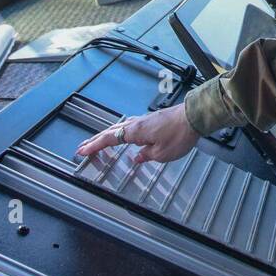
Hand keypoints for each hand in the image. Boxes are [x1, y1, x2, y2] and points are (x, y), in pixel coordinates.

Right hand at [74, 104, 199, 166]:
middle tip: (83, 146)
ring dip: (107, 135)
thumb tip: (137, 157)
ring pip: (119, 127)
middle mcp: (136, 124)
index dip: (94, 146)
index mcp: (134, 132)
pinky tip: (125, 136)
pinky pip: (130, 126)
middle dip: (95, 140)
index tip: (82, 151)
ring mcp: (144, 120)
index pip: (109, 140)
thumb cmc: (179, 134)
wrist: (194, 117)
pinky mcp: (152, 120)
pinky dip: (121, 131)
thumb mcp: (162, 154)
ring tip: (98, 141)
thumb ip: (146, 156)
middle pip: (110, 132)